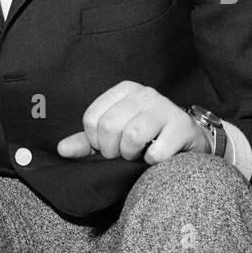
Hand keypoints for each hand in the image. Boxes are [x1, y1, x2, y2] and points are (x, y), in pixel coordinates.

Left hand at [56, 81, 209, 163]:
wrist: (189, 140)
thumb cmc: (148, 137)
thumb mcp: (116, 135)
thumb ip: (88, 142)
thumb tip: (61, 150)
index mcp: (124, 91)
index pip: (92, 118)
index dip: (95, 141)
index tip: (107, 148)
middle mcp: (144, 93)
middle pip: (109, 126)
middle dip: (112, 150)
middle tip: (122, 155)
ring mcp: (164, 107)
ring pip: (133, 135)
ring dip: (131, 154)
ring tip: (138, 155)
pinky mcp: (182, 126)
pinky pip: (157, 151)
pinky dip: (152, 161)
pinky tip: (157, 158)